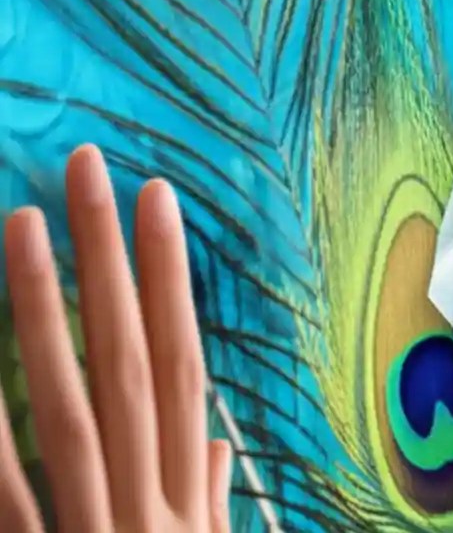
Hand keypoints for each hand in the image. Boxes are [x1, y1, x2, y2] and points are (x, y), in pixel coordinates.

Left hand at [0, 145, 231, 531]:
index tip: (156, 198)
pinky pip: (6, 487)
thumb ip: (208, 499)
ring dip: (44, 312)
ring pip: (68, 409)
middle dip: (110, 262)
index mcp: (191, 501)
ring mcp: (94, 531)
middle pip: (129, 365)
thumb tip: (218, 446)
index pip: (184, 364)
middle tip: (87, 170)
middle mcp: (150, 505)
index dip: (172, 278)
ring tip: (22, 222)